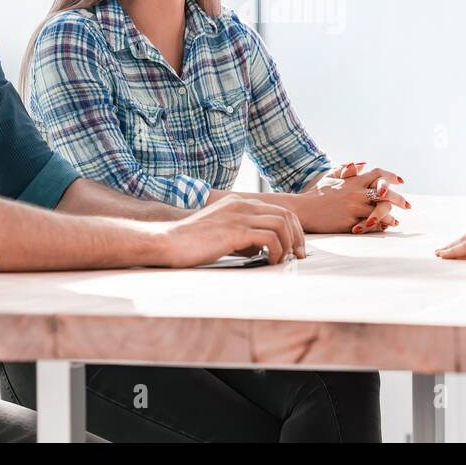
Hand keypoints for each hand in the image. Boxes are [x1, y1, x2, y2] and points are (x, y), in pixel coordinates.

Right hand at [157, 194, 305, 266]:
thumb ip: (241, 235)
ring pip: (282, 224)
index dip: (293, 229)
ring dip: (289, 244)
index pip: (278, 210)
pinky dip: (277, 251)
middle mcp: (242, 204)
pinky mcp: (235, 230)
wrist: (167, 242)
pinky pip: (270, 238)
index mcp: (238, 202)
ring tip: (284, 260)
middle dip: (297, 237)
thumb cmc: (190, 243)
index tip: (294, 248)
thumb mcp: (220, 232)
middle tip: (298, 256)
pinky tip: (270, 262)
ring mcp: (239, 215)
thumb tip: (260, 249)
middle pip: (285, 215)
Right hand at [295, 162, 410, 233]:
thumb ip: (346, 170)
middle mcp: (355, 193)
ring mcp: (353, 208)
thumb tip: (362, 164)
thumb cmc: (315, 194)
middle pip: (384, 193)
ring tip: (395, 222)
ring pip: (380, 211)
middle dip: (399, 199)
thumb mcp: (330, 177)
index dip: (391, 176)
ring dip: (391, 217)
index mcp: (352, 181)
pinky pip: (369, 225)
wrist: (302, 210)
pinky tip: (382, 228)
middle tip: (408, 206)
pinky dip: (378, 227)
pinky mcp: (349, 222)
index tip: (401, 182)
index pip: (377, 173)